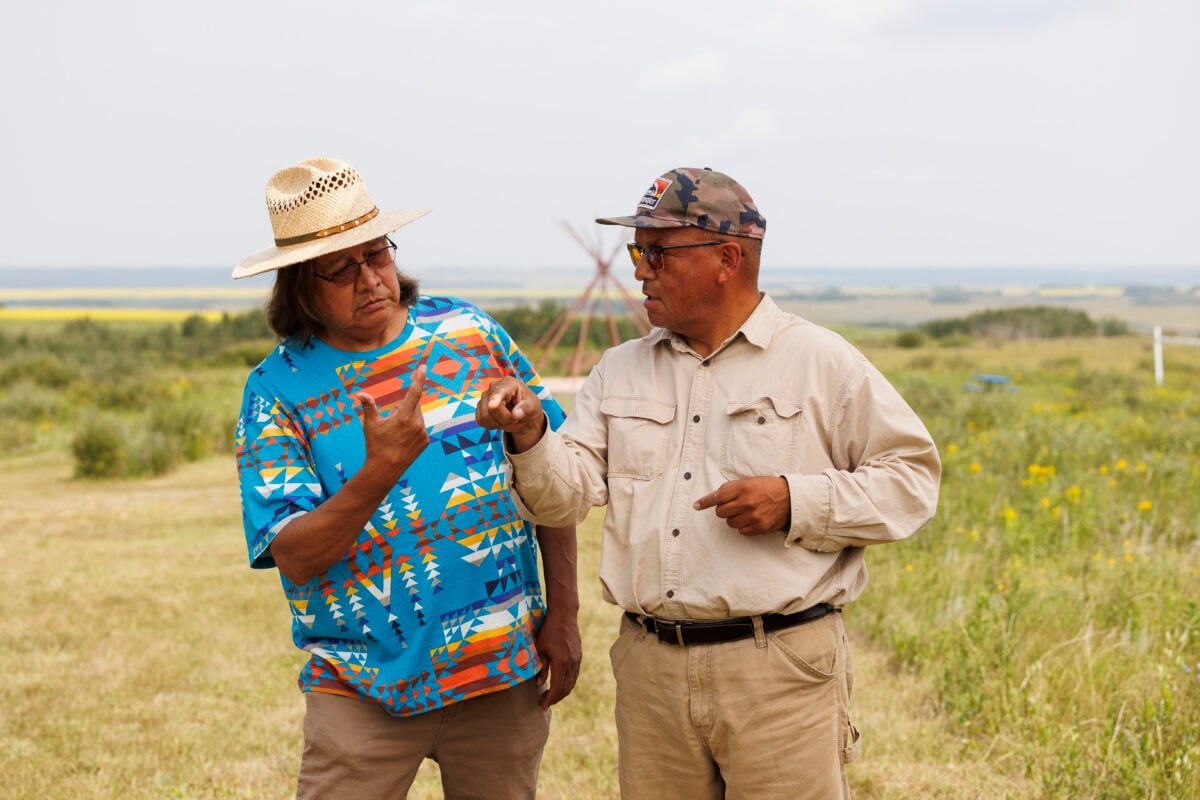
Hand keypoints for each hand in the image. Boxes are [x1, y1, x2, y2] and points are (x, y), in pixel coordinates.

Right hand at [356, 365, 428, 480]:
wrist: (386, 469)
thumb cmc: (375, 445)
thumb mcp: (370, 425)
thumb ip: (368, 407)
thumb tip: (360, 394)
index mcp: (404, 417)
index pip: (415, 392)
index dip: (419, 378)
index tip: (423, 367)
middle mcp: (417, 423)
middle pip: (413, 405)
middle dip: (403, 408)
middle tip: (392, 421)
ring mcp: (423, 433)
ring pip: (417, 416)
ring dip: (408, 418)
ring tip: (396, 434)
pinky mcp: (426, 441)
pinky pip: (420, 427)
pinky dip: (412, 428)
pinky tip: (402, 440)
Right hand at [476, 377, 546, 451]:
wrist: (522, 411)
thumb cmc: (529, 405)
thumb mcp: (534, 407)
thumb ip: (526, 409)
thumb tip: (515, 414)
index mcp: (509, 383)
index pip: (499, 391)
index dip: (495, 399)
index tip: (493, 406)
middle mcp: (493, 387)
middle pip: (492, 409)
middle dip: (505, 419)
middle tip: (515, 418)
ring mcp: (484, 397)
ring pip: (485, 417)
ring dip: (498, 423)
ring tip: (508, 419)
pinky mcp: (480, 407)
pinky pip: (481, 421)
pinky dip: (491, 425)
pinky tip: (499, 421)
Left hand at [534, 606, 581, 708]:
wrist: (564, 615)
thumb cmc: (548, 630)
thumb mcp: (540, 648)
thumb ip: (541, 668)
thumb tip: (539, 684)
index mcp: (561, 662)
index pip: (556, 687)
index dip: (550, 698)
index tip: (543, 705)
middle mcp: (572, 663)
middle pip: (566, 688)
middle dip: (555, 698)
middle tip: (545, 703)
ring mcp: (577, 660)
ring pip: (572, 683)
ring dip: (562, 692)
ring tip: (552, 696)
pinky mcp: (579, 656)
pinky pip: (575, 675)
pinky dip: (568, 683)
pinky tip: (560, 684)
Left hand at [693, 476, 791, 535]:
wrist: (791, 498)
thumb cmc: (769, 488)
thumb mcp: (751, 481)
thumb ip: (733, 488)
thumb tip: (715, 496)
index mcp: (744, 488)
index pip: (718, 496)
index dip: (705, 501)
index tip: (696, 505)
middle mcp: (747, 503)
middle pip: (721, 512)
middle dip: (723, 509)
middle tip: (732, 506)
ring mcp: (754, 516)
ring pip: (730, 523)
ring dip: (733, 518)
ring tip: (745, 512)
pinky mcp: (760, 527)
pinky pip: (741, 531)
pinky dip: (743, 526)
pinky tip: (751, 519)